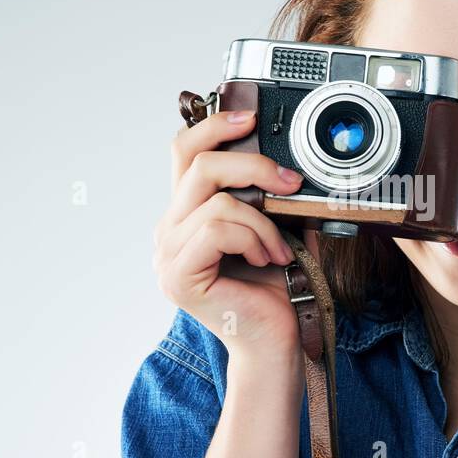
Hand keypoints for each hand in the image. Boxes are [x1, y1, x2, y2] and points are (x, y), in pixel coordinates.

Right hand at [154, 108, 308, 356]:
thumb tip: (287, 158)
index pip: (183, 152)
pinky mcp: (177, 276)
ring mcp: (167, 254)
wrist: (276, 341)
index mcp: (187, 214)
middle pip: (195, 164)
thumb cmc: (277, 289)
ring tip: (278, 249)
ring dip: (261, 221)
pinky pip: (216, 229)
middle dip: (251, 165)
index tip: (250, 116)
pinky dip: (253, 238)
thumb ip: (269, 194)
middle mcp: (169, 230)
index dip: (212, 126)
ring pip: (214, 200)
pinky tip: (267, 260)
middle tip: (289, 182)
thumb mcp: (277, 227)